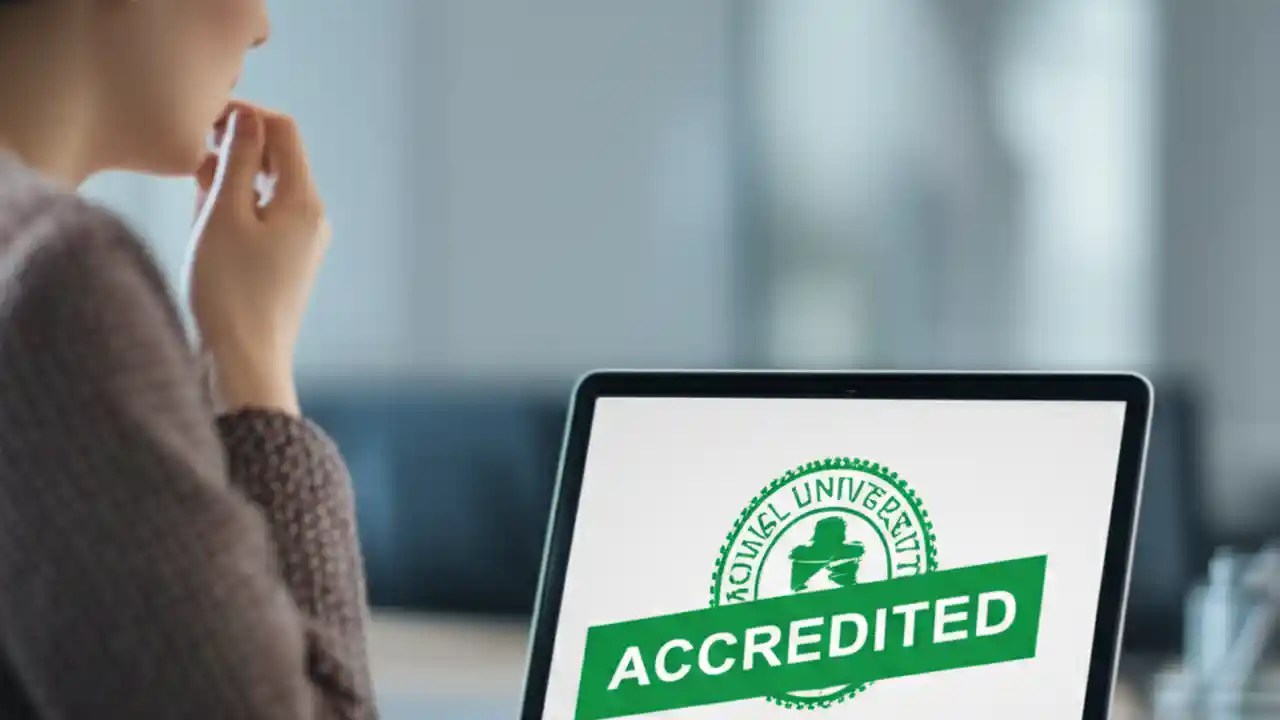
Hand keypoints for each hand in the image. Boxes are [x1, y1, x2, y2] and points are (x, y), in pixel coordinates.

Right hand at [188, 103, 329, 414]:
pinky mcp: (286, 265)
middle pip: (277, 160)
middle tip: (192, 162)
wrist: (244, 363)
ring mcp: (302, 244)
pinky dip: (234, 212)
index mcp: (304, 202)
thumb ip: (237, 162)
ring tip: (196, 203)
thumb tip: (247, 119)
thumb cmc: (229, 290)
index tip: (204, 119)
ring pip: (265, 191)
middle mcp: (312, 219)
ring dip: (230, 184)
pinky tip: (205, 228)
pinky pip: (262, 220)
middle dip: (235, 151)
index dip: (245, 116)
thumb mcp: (223, 215)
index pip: (283, 132)